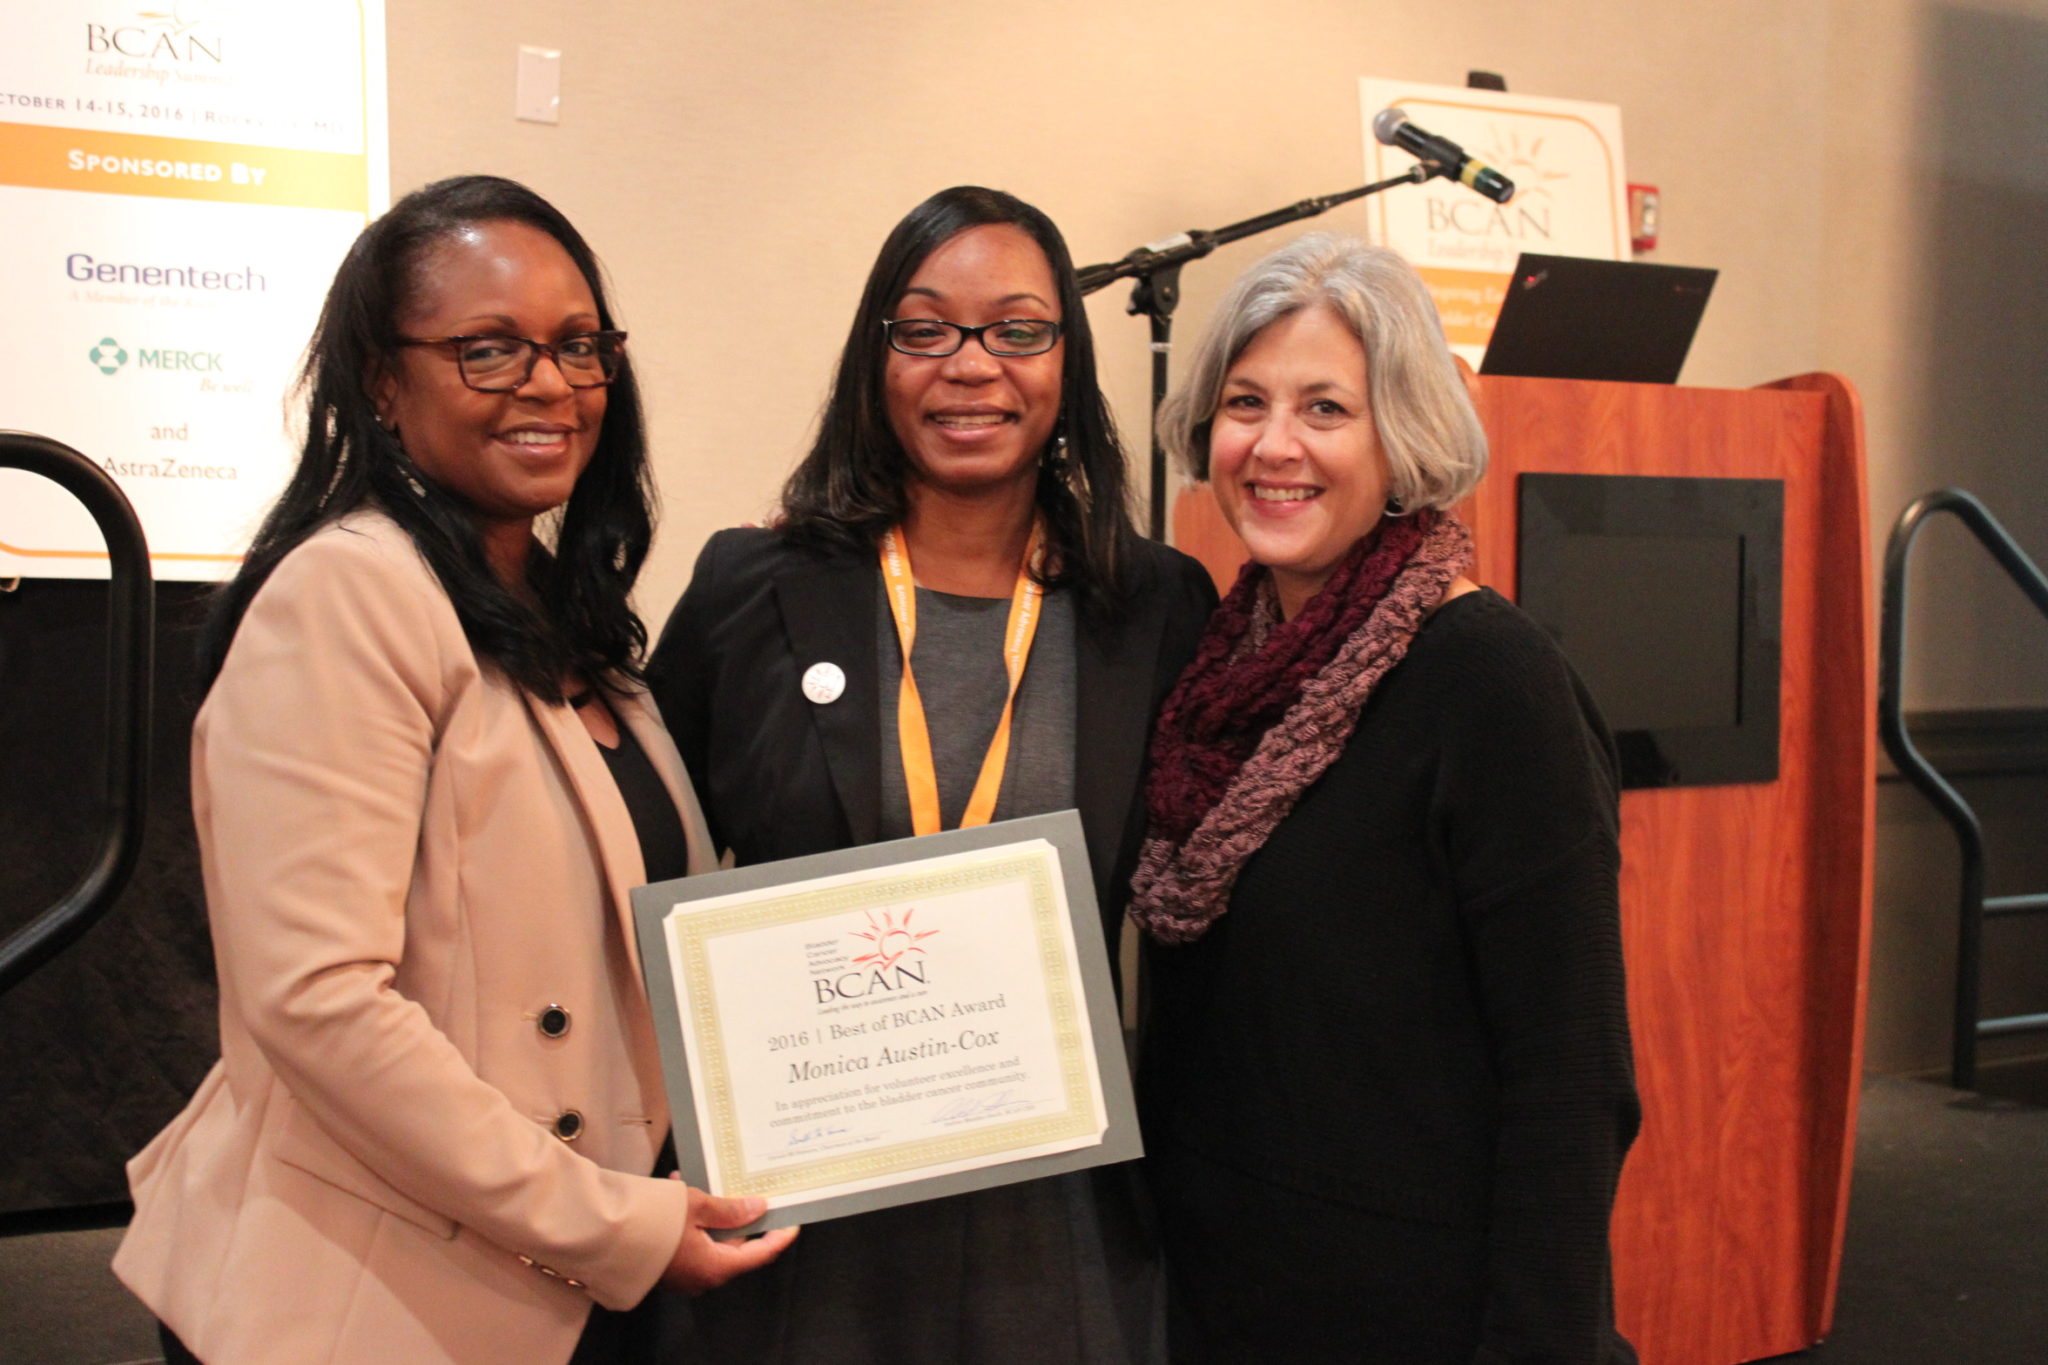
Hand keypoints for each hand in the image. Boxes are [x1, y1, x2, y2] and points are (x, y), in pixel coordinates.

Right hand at [659, 1175, 798, 1293]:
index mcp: (716, 1268)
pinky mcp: (667, 1265)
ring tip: (710, 1181)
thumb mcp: (697, 1207)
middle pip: (736, 1248)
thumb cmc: (652, 1222)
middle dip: (743, 1218)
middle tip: (754, 1192)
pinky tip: (682, 1187)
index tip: (794, 1220)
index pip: (761, 1255)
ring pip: (712, 1241)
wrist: (604, 1235)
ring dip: (715, 1214)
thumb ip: (730, 1210)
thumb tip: (758, 1209)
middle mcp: (702, 1277)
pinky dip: (693, 1218)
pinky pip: (691, 1241)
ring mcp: (684, 1274)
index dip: (780, 1237)